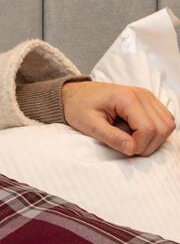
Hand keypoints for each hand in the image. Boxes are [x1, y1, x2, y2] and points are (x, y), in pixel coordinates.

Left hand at [61, 81, 176, 156]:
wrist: (76, 94)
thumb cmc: (78, 107)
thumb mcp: (88, 124)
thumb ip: (111, 137)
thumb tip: (132, 149)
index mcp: (128, 98)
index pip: (148, 128)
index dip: (139, 145)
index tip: (123, 149)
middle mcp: (143, 95)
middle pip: (163, 128)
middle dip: (148, 145)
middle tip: (127, 147)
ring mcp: (148, 97)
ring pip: (168, 125)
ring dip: (154, 140)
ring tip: (132, 141)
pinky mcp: (149, 102)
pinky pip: (164, 121)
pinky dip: (155, 133)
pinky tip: (137, 134)